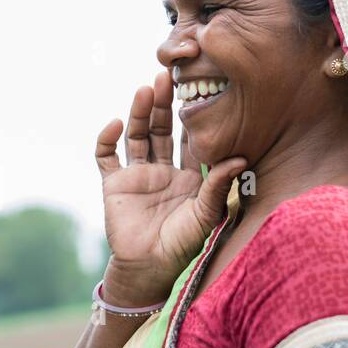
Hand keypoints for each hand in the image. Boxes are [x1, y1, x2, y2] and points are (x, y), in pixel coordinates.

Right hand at [94, 71, 246, 305]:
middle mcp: (163, 171)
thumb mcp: (207, 215)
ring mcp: (137, 176)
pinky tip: (115, 124)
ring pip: (138, 136)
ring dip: (140, 113)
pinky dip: (107, 138)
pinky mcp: (113, 184)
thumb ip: (219, 186)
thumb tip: (241, 158)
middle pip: (163, 130)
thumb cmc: (183, 246)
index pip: (190, 139)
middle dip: (165, 105)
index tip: (197, 90)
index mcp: (189, 176)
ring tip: (144, 90)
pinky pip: (106, 156)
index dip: (192, 116)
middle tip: (167, 78)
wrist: (148, 269)